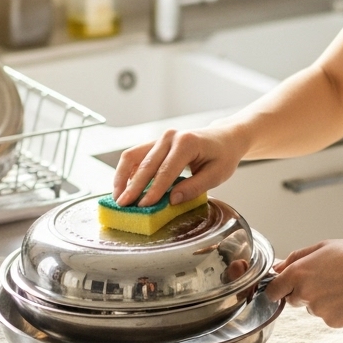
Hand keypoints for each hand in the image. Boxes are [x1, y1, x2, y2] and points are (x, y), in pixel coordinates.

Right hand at [112, 126, 246, 206]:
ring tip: (118, 197)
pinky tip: (123, 187)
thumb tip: (172, 200)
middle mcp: (170, 137)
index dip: (153, 190)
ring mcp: (161, 138)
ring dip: (123, 177)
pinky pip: (135, 156)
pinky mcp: (155, 144)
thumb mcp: (217, 174)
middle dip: (133, 187)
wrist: (224, 138)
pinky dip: (126, 171)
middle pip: (146, 164)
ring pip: (133, 156)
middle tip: (123, 205)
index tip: (144, 206)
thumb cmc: (223, 155)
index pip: (165, 170)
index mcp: (186, 142)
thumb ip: (194, 187)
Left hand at [264, 239, 342, 327]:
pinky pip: (326, 316)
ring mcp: (318, 310)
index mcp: (298, 273)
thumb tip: (278, 268)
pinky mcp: (332, 322)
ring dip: (320, 300)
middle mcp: (305, 294)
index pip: (272, 290)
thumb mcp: (324, 246)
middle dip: (301, 292)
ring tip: (342, 285)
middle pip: (291, 299)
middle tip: (325, 279)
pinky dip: (334, 309)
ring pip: (311, 308)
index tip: (284, 286)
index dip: (278, 288)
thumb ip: (296, 258)